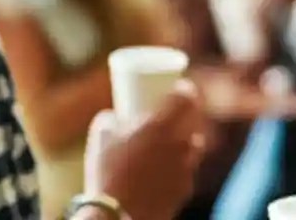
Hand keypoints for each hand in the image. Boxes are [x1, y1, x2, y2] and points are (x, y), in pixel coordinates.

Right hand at [84, 81, 207, 219]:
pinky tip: (163, 172)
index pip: (188, 96)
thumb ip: (109, 119)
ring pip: (195, 146)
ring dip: (185, 141)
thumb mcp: (100, 136)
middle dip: (186, 115)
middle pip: (195, 121)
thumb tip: (112, 115)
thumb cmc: (107, 173)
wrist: (118, 217)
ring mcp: (187, 168)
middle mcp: (181, 143)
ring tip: (169, 144)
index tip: (178, 89)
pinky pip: (187, 171)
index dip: (185, 89)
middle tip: (172, 116)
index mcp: (162, 125)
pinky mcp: (187, 189)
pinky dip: (179, 167)